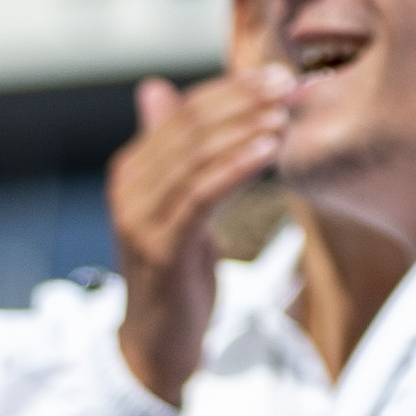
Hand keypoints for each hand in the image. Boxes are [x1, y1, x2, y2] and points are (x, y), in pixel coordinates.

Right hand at [106, 64, 294, 406]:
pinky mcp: (159, 247)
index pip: (183, 113)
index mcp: (132, 169)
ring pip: (195, 158)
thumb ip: (174, 149)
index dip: (231, 89)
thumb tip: (153, 86)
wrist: (160, 341)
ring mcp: (138, 218)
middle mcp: (127, 188)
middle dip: (243, 102)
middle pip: (189, 129)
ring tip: (284, 113)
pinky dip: (236, 168)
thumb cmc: (179, 267)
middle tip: (288, 85)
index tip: (278, 74)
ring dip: (244, 130)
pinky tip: (269, 151)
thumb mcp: (179, 203)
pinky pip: (200, 197)